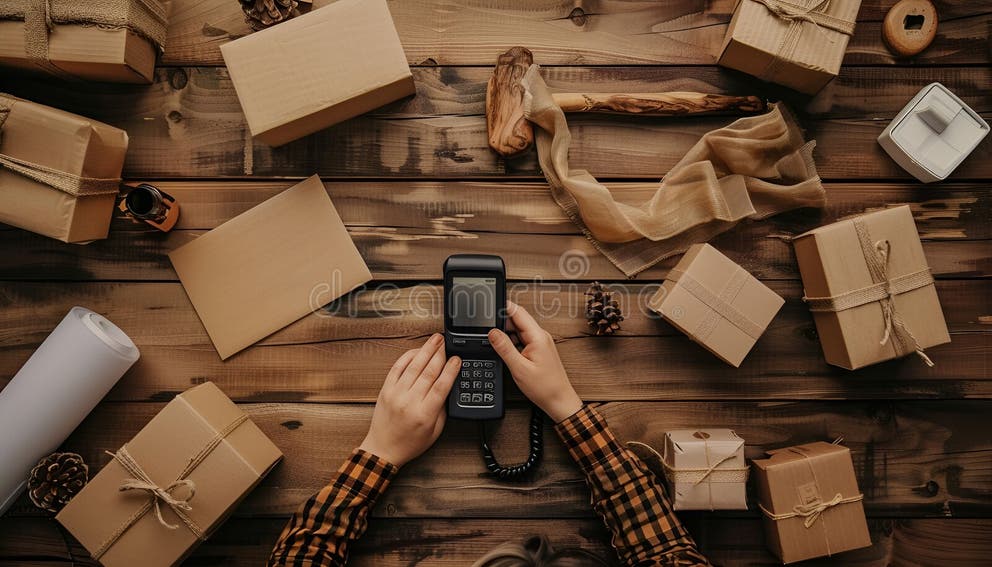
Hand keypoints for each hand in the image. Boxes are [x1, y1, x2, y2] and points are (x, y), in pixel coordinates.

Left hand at [359, 334, 460, 466]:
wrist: (383, 449)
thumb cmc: (410, 443)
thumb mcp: (435, 431)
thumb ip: (442, 408)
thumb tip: (448, 385)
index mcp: (424, 414)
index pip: (441, 386)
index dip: (451, 370)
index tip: (457, 359)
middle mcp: (409, 401)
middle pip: (428, 372)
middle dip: (440, 354)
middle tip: (447, 342)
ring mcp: (396, 394)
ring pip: (414, 366)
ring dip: (426, 350)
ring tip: (435, 340)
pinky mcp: (386, 389)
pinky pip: (397, 368)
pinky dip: (408, 356)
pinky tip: (417, 350)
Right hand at [488, 301, 582, 422]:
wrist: (559, 401)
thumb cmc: (544, 387)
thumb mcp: (519, 368)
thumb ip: (504, 348)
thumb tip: (492, 332)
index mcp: (538, 336)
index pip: (518, 312)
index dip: (503, 307)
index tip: (489, 308)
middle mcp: (540, 336)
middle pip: (517, 319)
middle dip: (501, 322)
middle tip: (487, 330)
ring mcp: (540, 342)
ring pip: (519, 330)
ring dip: (507, 333)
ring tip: (496, 344)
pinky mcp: (538, 350)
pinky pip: (522, 339)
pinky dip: (512, 342)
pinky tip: (506, 351)